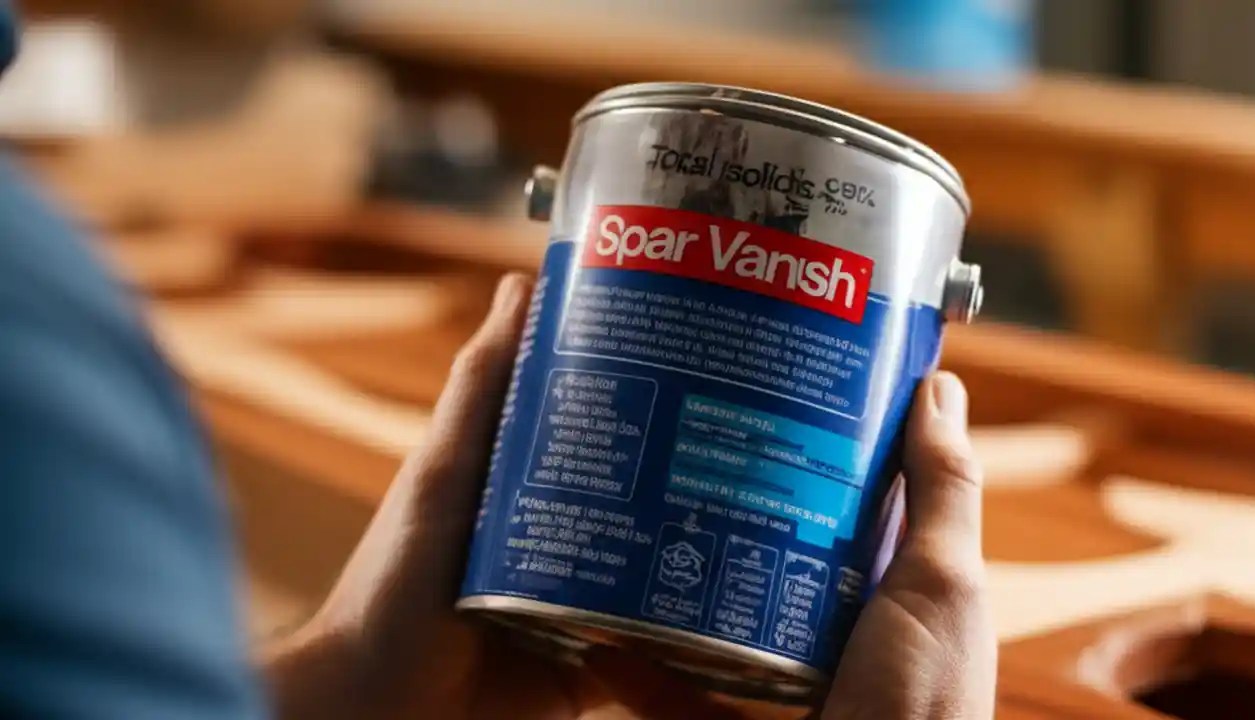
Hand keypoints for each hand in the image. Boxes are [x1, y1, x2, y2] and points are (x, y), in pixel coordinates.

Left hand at [264, 275, 995, 718]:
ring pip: (672, 561)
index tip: (723, 348)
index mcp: (538, 479)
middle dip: (714, 464)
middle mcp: (575, 532)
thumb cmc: (392, 585)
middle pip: (656, 487)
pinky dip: (709, 631)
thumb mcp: (445, 471)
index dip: (663, 382)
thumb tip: (521, 284)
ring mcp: (593, 596)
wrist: (384, 708)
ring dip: (723, 545)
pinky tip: (761, 604)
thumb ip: (480, 389)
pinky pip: (669, 644)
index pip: (612, 415)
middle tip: (785, 427)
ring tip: (794, 509)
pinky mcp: (605, 660)